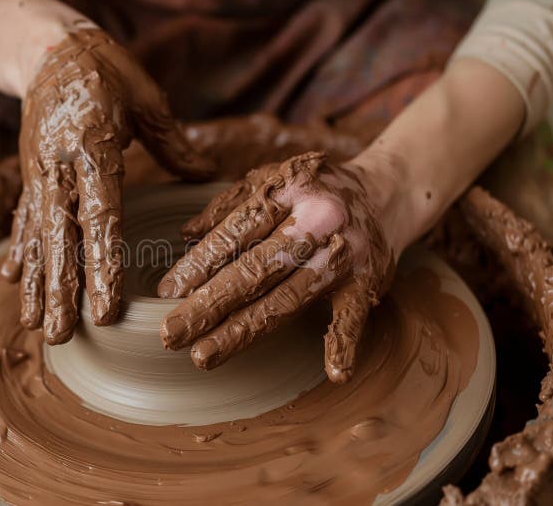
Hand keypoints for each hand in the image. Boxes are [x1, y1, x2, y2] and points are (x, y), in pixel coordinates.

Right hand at [1, 25, 214, 342]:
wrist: (49, 49)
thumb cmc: (106, 69)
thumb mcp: (145, 97)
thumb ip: (173, 142)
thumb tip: (206, 174)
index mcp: (92, 146)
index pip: (99, 216)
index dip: (100, 266)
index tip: (104, 310)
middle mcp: (58, 166)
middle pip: (59, 238)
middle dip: (59, 291)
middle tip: (60, 336)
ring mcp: (38, 174)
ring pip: (36, 237)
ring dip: (35, 284)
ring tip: (33, 327)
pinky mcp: (29, 176)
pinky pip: (21, 219)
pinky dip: (17, 251)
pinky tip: (10, 282)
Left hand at [158, 151, 394, 381]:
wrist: (385, 192)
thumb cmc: (312, 189)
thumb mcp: (270, 180)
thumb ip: (227, 205)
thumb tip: (184, 234)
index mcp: (288, 190)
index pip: (235, 234)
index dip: (198, 265)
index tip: (167, 294)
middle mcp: (317, 220)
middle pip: (255, 270)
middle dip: (208, 305)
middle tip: (170, 334)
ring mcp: (344, 253)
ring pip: (288, 299)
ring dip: (244, 331)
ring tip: (204, 355)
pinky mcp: (368, 281)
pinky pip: (356, 314)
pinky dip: (347, 342)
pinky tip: (334, 371)